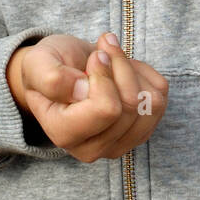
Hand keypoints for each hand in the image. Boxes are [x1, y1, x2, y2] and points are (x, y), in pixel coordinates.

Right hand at [7, 33, 168, 162]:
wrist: (64, 70)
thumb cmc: (48, 67)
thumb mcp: (38, 63)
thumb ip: (53, 78)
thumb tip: (84, 88)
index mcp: (63, 134)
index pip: (106, 109)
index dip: (104, 74)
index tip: (95, 56)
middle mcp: (93, 148)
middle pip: (131, 105)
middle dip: (120, 66)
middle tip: (103, 50)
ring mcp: (121, 144)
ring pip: (151, 103)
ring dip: (133, 70)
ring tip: (112, 60)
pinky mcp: (142, 132)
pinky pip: (160, 96)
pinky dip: (144, 75)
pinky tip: (123, 71)